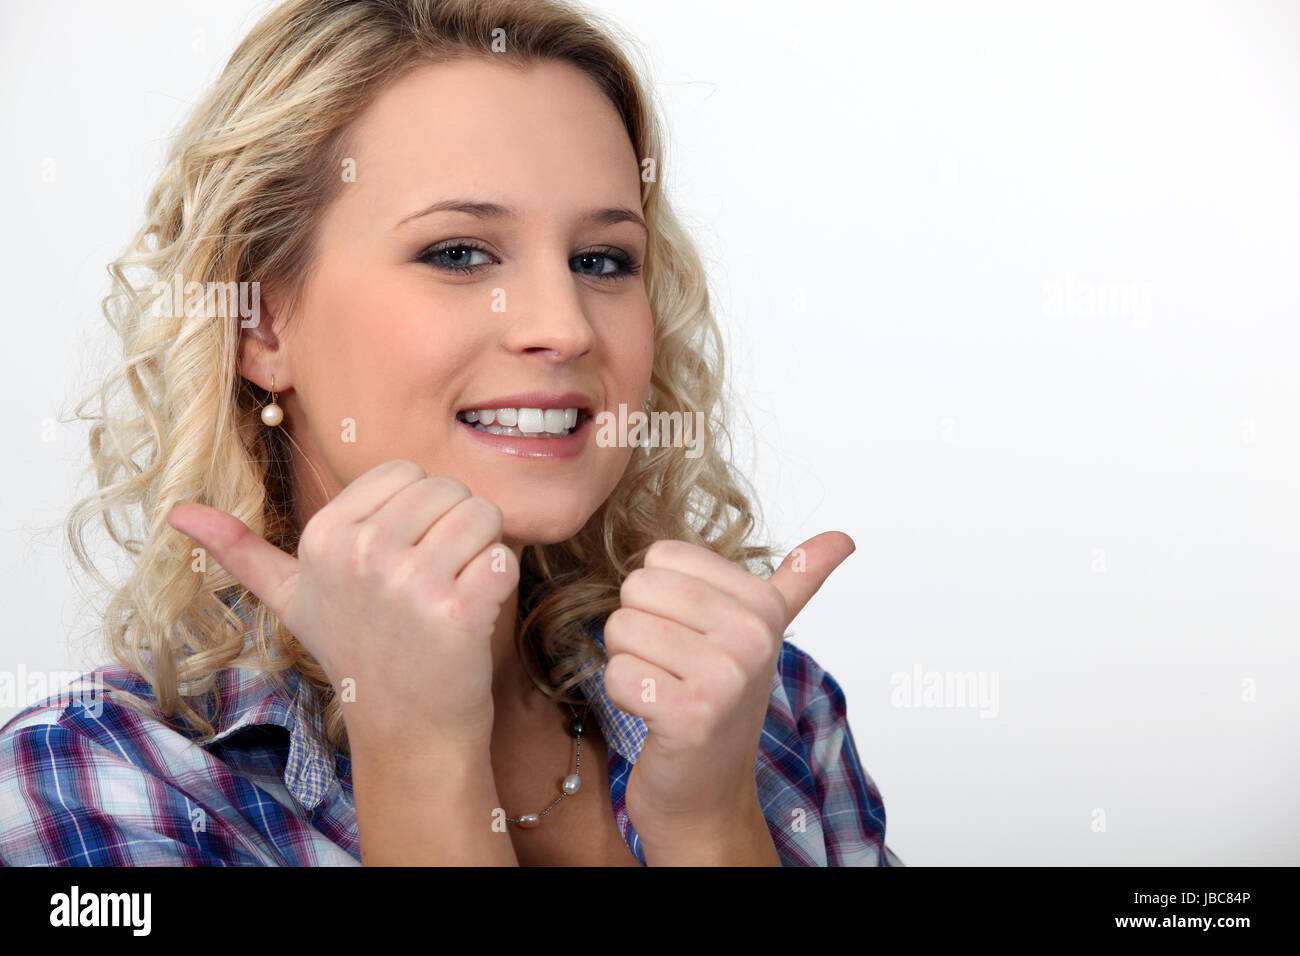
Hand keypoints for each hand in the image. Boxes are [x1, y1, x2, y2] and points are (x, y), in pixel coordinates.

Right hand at [165, 459, 517, 753]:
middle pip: (451, 489)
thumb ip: (242, 553)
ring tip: (452, 595)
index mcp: (323, 536)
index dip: (418, 513)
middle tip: (432, 583)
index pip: (408, 471)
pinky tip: (474, 615)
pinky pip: (505, 557)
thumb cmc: (358, 653)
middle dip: (456, 530)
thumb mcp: (292, 600)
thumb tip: (176, 512)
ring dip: (482, 554)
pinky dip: (501, 583)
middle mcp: (361, 553)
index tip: (399, 561)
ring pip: (484, 516)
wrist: (407, 730)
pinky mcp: (457, 612)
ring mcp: (407, 583)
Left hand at [604, 531, 854, 838]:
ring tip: (665, 690)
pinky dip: (624, 697)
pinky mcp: (690, 715)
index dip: (659, 597)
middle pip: (637, 588)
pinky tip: (656, 717)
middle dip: (638, 629)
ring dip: (630, 664)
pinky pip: (618, 673)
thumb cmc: (721, 703)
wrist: (707, 794)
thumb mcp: (765, 632)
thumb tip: (844, 537)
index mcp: (764, 604)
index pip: (661, 556)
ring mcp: (726, 677)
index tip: (691, 637)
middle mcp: (753, 635)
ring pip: (620, 628)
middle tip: (672, 668)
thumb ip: (799, 580)